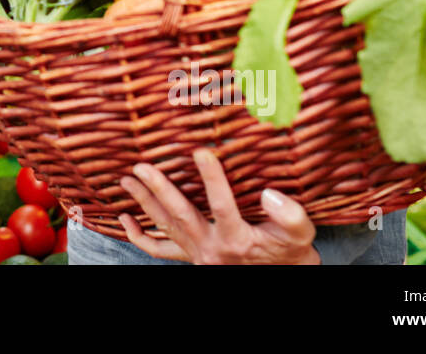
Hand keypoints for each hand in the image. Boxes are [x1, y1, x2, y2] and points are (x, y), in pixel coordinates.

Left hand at [118, 149, 319, 264]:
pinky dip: (139, 238)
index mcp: (238, 240)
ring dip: (144, 203)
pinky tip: (124, 221)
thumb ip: (291, 216)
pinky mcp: (191, 258)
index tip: (200, 151)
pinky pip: (160, 251)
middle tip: (141, 167)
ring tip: (127, 180)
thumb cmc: (291, 252)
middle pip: (181, 216)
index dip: (212, 178)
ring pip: (166, 228)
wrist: (284, 275)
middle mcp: (213, 248)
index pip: (223, 205)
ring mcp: (198, 254)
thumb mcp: (301, 235)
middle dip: (159, 189)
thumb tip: (270, 195)